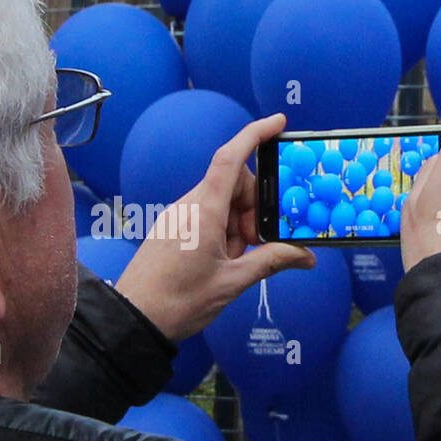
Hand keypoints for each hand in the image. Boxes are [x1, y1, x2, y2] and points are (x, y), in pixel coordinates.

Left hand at [115, 113, 315, 342]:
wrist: (134, 318)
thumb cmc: (178, 301)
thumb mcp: (233, 282)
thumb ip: (270, 262)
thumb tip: (305, 256)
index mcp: (204, 211)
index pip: (231, 158)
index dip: (255, 134)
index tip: (278, 123)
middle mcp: (189, 206)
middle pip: (234, 185)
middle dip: (254, 208)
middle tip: (257, 243)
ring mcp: (178, 216)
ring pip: (221, 204)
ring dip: (238, 225)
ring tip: (235, 261)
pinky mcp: (172, 229)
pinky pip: (206, 217)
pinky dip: (222, 232)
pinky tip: (222, 262)